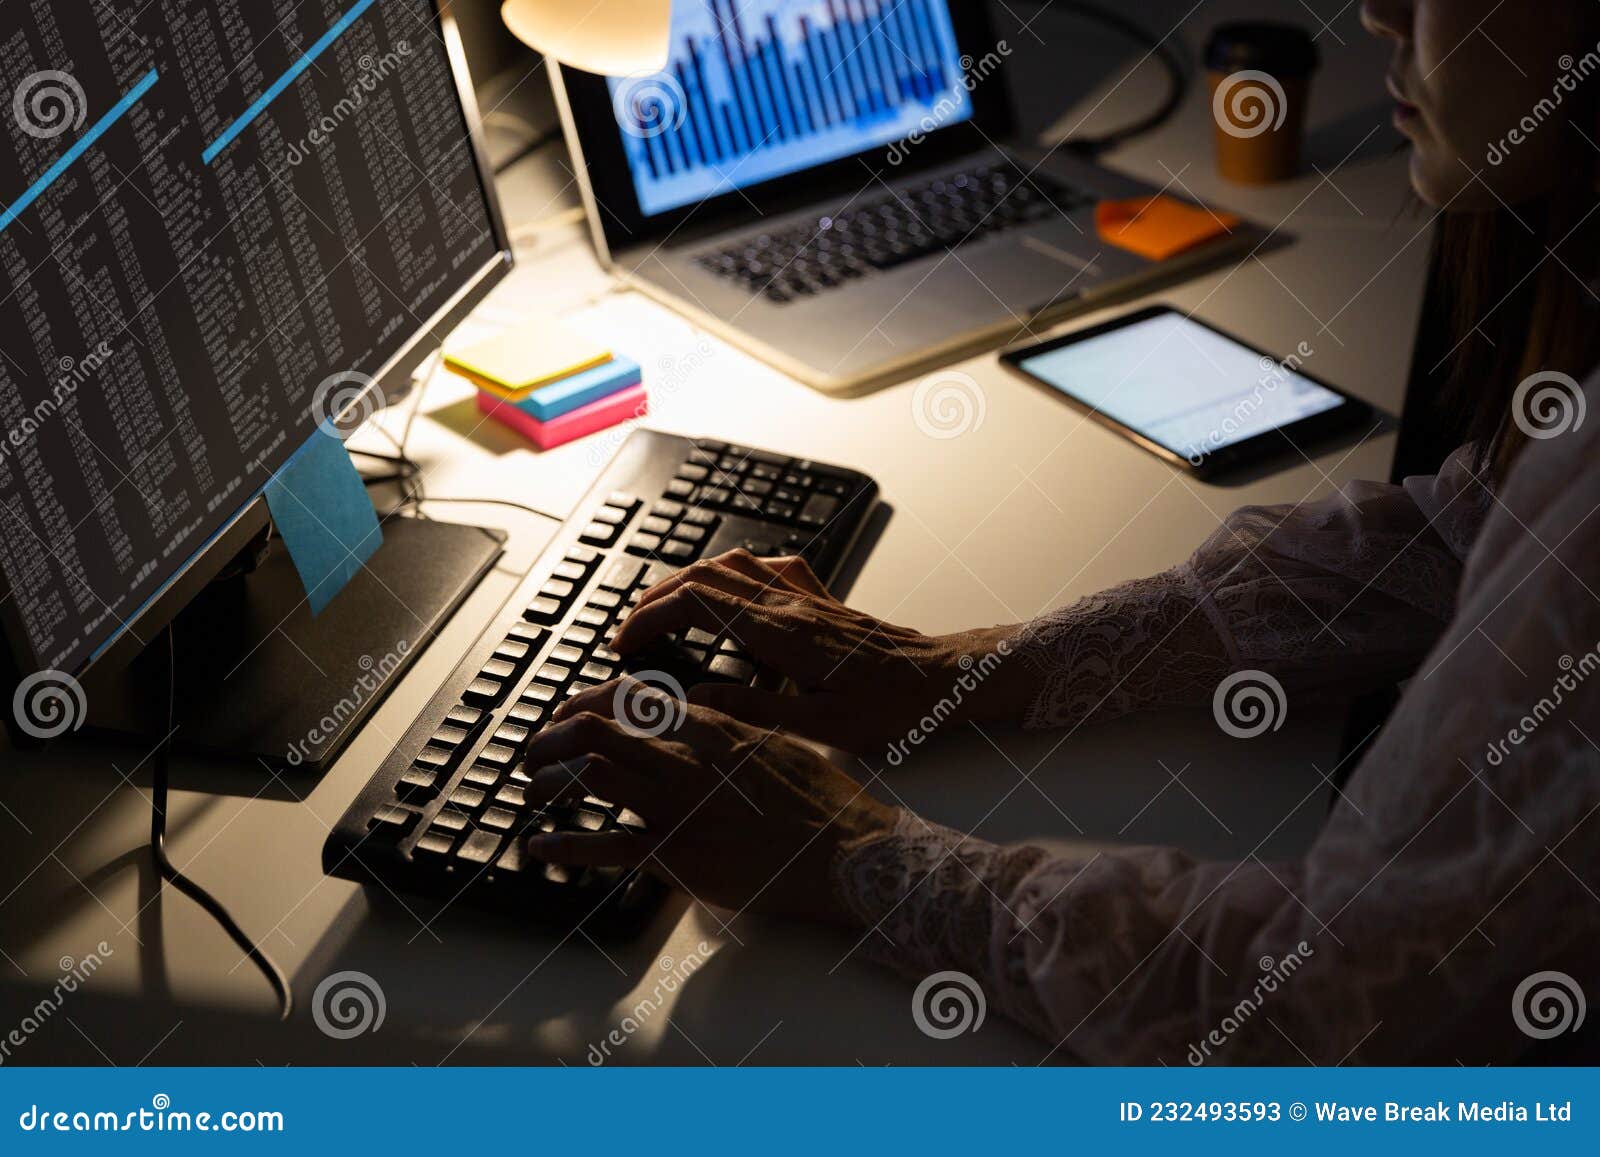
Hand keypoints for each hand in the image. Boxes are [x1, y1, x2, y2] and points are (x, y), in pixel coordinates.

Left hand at [522, 689, 897, 922]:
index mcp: (715, 729)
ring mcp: (681, 809)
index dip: (587, 700)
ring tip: (532, 789)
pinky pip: (607, 848)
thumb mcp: (781, 742)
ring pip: (591, 778)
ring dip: (550, 781)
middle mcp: (690, 761)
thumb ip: (734, 726)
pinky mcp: (679, 858)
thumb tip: (701, 713)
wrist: (851, 854)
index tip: (569, 709)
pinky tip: (542, 846)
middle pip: (597, 731)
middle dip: (553, 737)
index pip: (631, 697)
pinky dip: (566, 846)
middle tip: (536, 748)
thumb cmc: (825, 803)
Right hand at [611, 550, 1025, 753]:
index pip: (697, 604)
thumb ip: (751, 712)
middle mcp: (790, 604)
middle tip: (631, 632)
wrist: (944, 680)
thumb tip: (692, 702)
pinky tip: (729, 594)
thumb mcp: (819, 727)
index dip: (650, 618)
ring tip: (664, 611)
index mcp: (782, 634)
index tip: (626, 644)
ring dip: (689, 580)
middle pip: (704, 575)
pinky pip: (768, 568)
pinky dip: (733, 574)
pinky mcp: (822, 600)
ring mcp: (806, 597)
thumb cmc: (892, 707)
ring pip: (732, 565)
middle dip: (656, 598)